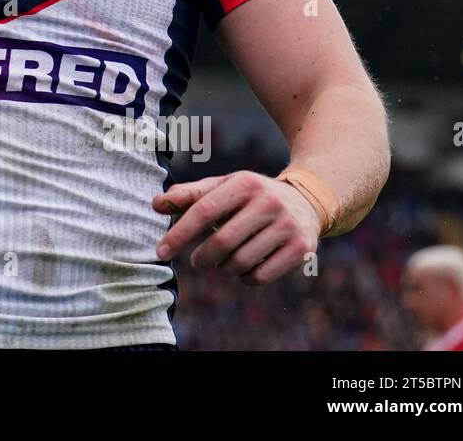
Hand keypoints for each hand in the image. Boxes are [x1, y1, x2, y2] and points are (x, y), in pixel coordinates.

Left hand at [151, 170, 320, 284]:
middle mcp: (268, 202)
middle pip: (222, 242)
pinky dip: (245, 279)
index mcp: (244, 183)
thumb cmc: (251, 196)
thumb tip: (155, 204)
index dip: (179, 233)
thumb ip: (189, 195)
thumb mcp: (223, 187)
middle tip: (197, 261)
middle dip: (202, 258)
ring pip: (241, 262)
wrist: (307, 201)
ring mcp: (287, 226)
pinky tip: (244, 270)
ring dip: (224, 269)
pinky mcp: (301, 248)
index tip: (161, 251)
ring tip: (222, 262)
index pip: (203, 210)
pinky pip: (262, 276)